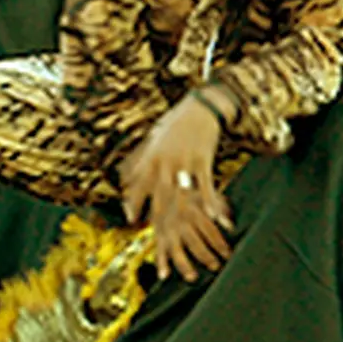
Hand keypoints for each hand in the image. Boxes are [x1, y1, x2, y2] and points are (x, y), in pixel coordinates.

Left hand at [119, 94, 231, 282]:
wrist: (201, 107)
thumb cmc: (176, 123)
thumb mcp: (154, 140)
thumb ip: (143, 160)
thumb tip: (128, 175)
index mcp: (152, 156)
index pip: (139, 184)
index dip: (134, 202)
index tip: (129, 218)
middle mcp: (165, 161)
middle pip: (158, 195)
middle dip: (156, 216)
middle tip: (154, 234)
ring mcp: (184, 162)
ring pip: (181, 194)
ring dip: (181, 216)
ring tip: (183, 234)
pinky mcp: (203, 160)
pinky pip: (206, 186)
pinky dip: (210, 202)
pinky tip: (214, 217)